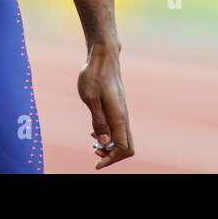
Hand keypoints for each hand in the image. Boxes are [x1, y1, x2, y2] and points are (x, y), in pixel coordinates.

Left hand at [79, 45, 132, 168]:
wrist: (103, 56)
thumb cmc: (95, 75)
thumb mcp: (90, 98)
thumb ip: (98, 120)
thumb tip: (105, 142)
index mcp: (118, 116)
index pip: (124, 148)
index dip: (111, 159)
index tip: (96, 162)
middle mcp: (123, 116)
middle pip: (127, 146)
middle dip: (112, 155)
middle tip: (94, 152)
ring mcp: (122, 111)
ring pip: (122, 137)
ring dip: (109, 145)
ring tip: (92, 140)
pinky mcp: (118, 107)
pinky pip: (118, 128)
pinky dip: (109, 134)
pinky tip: (95, 129)